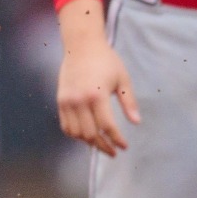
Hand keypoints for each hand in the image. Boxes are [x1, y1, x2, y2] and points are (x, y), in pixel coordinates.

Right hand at [55, 0, 139, 155]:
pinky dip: (76, 135)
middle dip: (103, 146)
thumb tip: (136, 122)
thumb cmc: (106, 61)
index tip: (124, 147)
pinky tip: (87, 136)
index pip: (107, 126)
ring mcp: (67, 102)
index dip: (116, 139)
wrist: (81, 46)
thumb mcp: (123, 79)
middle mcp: (79, 101)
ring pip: (76, 133)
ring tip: (102, 144)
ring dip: (89, 142)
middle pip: (90, 134)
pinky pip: (66, 126)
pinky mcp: (60, 101)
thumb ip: (129, 102)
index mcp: (97, 95)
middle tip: (114, 151)